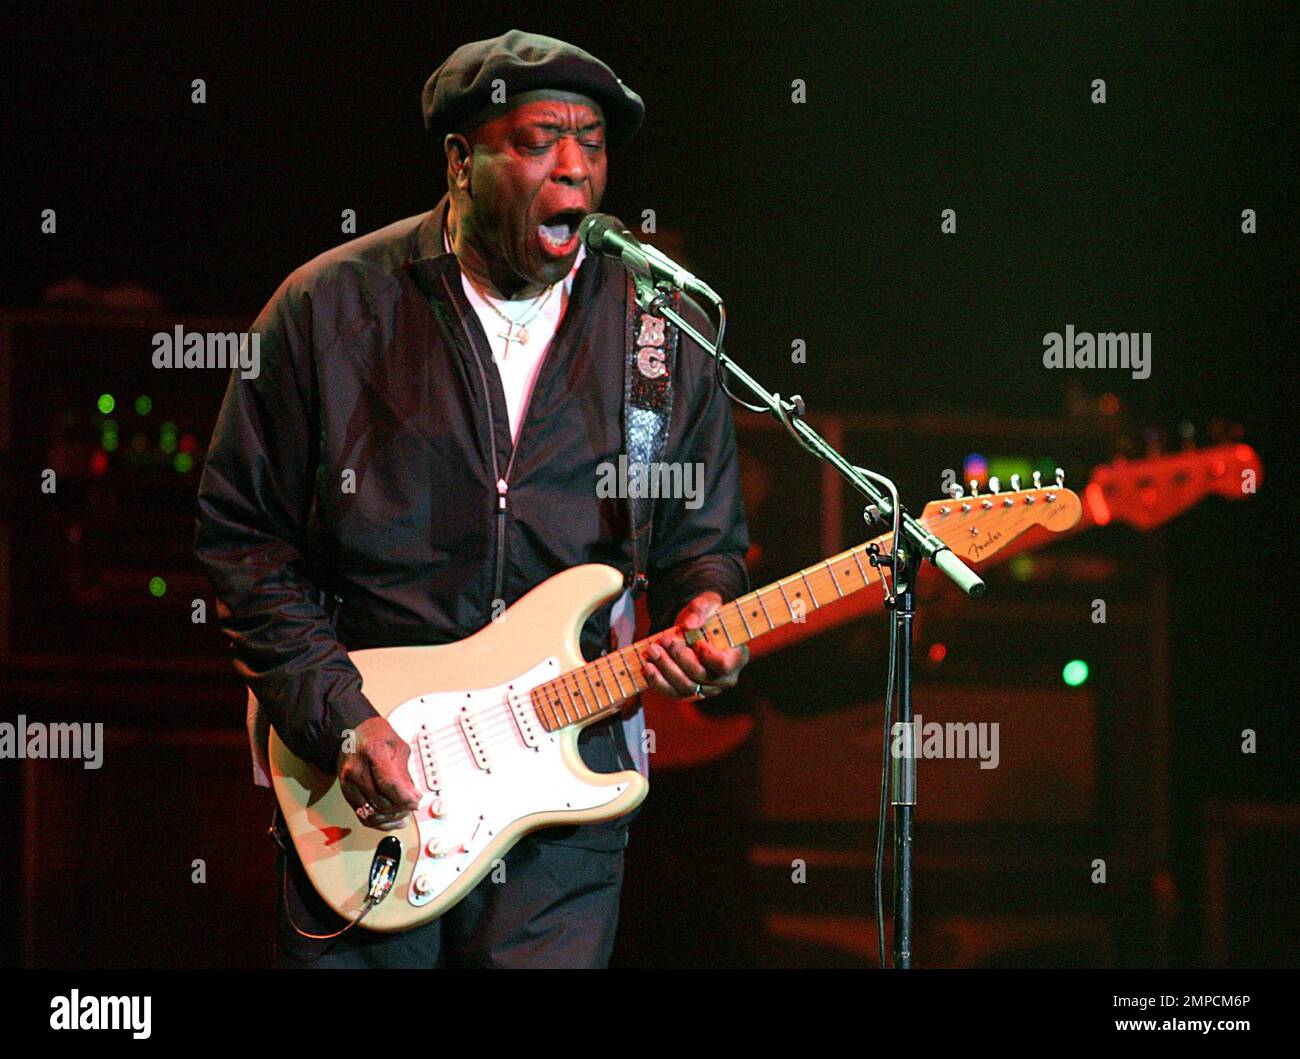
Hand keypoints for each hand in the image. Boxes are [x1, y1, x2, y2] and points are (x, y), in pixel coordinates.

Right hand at [336, 715, 420, 829]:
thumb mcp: (398, 747)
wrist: (352, 733)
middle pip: (382, 802)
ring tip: (404, 812)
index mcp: (372, 753)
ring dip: (391, 818)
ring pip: (372, 814)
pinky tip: (392, 821)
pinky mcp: (347, 793)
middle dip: (401, 808)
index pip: (390, 784)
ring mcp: (348, 783)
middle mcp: (356, 770)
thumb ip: (405, 773)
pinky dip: (379, 823)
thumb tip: (413, 796)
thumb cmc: (376, 736)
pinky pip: (363, 816)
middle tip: (413, 804)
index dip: (405, 798)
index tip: (416, 801)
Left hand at [640, 591, 749, 699]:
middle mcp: (724, 679)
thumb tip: (689, 624)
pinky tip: (647, 667)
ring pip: (685, 688)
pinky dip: (657, 681)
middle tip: (664, 640)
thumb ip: (701, 610)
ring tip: (652, 651)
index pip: (724, 665)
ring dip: (666, 669)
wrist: (695, 627)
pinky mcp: (687, 692)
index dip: (708, 656)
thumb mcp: (708, 603)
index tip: (696, 641)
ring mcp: (705, 688)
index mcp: (737, 658)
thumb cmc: (707, 615)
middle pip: (700, 676)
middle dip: (679, 658)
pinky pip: (672, 692)